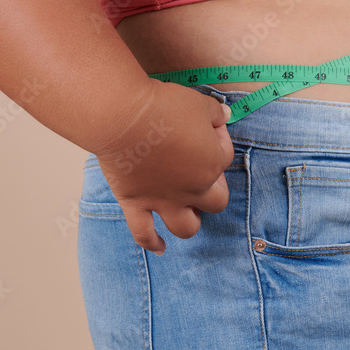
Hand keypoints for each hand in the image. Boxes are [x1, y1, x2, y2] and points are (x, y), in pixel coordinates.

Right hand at [92, 78, 234, 254]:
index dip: (219, 140)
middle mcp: (192, 189)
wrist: (122, 117)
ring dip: (190, 221)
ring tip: (187, 211)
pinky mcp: (135, 203)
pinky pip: (144, 233)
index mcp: (211, 163)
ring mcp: (163, 200)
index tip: (207, 127)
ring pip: (187, 227)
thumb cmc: (162, 106)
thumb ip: (215, 113)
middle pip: (216, 202)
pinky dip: (151, 243)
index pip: (226, 156)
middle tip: (200, 172)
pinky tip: (159, 247)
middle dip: (213, 190)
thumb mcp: (198, 102)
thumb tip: (223, 115)